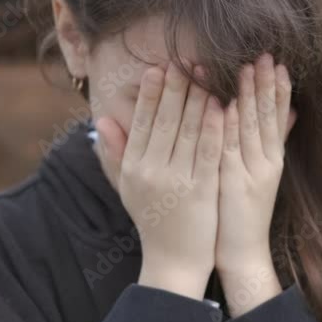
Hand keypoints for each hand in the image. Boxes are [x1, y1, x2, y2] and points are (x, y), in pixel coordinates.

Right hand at [96, 63, 224, 300]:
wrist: (174, 262)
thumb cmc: (152, 221)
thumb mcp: (128, 188)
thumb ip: (115, 154)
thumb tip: (100, 122)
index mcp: (134, 167)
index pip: (143, 121)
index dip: (153, 92)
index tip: (161, 67)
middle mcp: (152, 171)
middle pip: (166, 119)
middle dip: (177, 86)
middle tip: (187, 59)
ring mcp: (177, 181)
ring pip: (188, 131)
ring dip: (198, 98)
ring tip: (207, 73)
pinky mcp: (202, 191)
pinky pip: (209, 152)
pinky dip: (214, 127)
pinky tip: (221, 106)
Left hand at [216, 54, 292, 315]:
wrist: (244, 252)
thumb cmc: (246, 214)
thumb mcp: (265, 174)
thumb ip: (277, 141)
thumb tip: (294, 112)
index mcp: (272, 158)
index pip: (277, 116)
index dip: (277, 89)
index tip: (276, 63)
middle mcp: (266, 162)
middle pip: (267, 116)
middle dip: (266, 84)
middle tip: (266, 55)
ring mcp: (252, 172)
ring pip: (252, 127)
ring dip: (250, 96)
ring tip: (250, 68)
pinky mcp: (234, 182)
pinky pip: (231, 148)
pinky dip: (230, 126)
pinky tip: (227, 105)